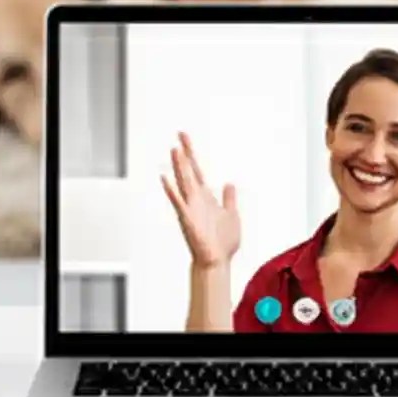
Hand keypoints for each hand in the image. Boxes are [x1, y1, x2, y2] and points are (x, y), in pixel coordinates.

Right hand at [160, 131, 240, 268]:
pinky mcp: (188, 219)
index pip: (197, 170)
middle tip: (180, 135)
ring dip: (178, 167)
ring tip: (174, 150)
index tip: (185, 139)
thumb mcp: (232, 214)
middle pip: (188, 171)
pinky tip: (165, 179)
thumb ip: (229, 198)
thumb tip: (229, 183)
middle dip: (185, 153)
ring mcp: (191, 208)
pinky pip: (178, 203)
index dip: (191, 154)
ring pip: (183, 183)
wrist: (217, 261)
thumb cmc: (223, 242)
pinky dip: (172, 191)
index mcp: (206, 197)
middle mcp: (196, 200)